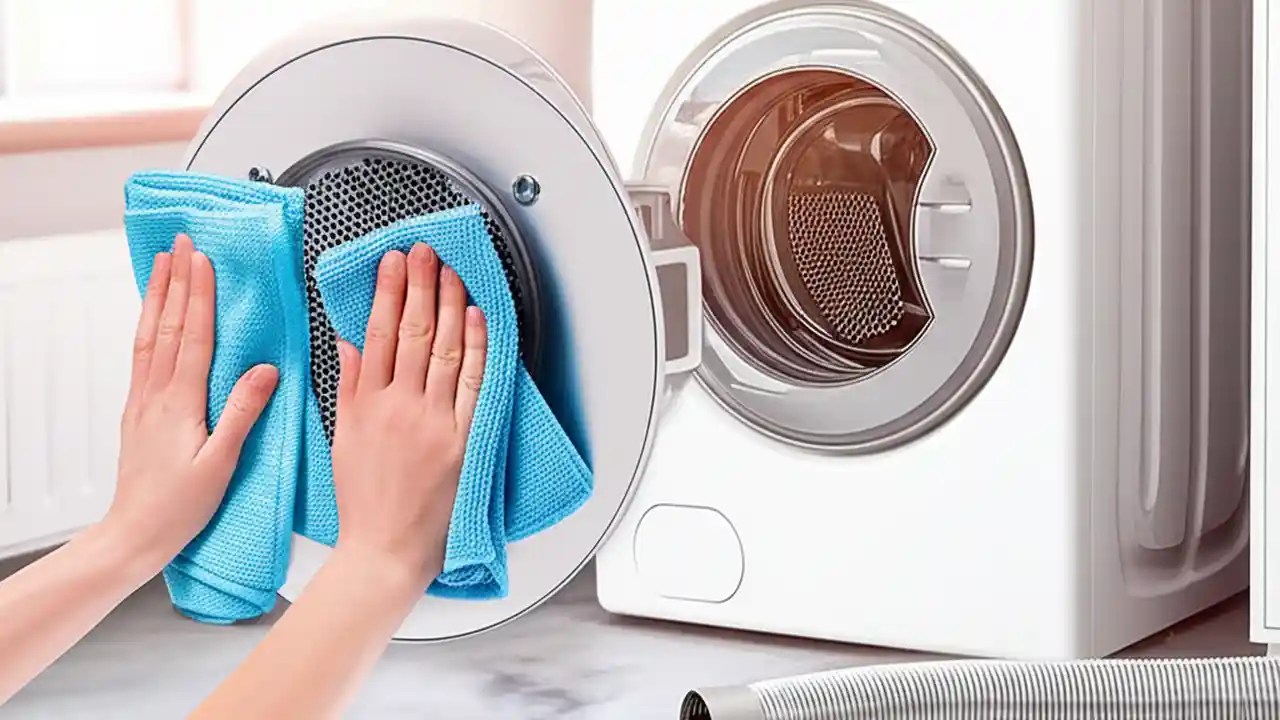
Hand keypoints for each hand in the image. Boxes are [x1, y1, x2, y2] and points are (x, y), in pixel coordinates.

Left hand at [107, 234, 278, 568]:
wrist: (134, 532)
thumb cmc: (180, 505)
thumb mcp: (221, 462)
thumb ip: (243, 412)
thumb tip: (266, 370)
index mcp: (180, 402)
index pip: (192, 336)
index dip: (199, 296)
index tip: (203, 261)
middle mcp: (156, 394)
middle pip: (168, 325)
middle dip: (177, 281)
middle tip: (182, 244)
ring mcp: (142, 400)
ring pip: (149, 335)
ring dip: (157, 295)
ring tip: (162, 263)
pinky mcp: (137, 410)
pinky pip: (141, 354)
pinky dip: (148, 324)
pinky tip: (152, 315)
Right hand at [330, 243, 486, 589]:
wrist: (384, 550)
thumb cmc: (363, 501)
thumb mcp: (342, 438)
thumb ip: (348, 387)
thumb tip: (350, 343)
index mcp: (366, 404)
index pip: (377, 334)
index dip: (387, 292)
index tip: (393, 262)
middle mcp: (400, 407)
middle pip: (412, 333)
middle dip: (420, 286)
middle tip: (425, 252)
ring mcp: (433, 422)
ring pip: (444, 350)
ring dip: (451, 306)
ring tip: (452, 272)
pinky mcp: (461, 440)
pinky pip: (473, 384)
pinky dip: (478, 348)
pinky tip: (479, 318)